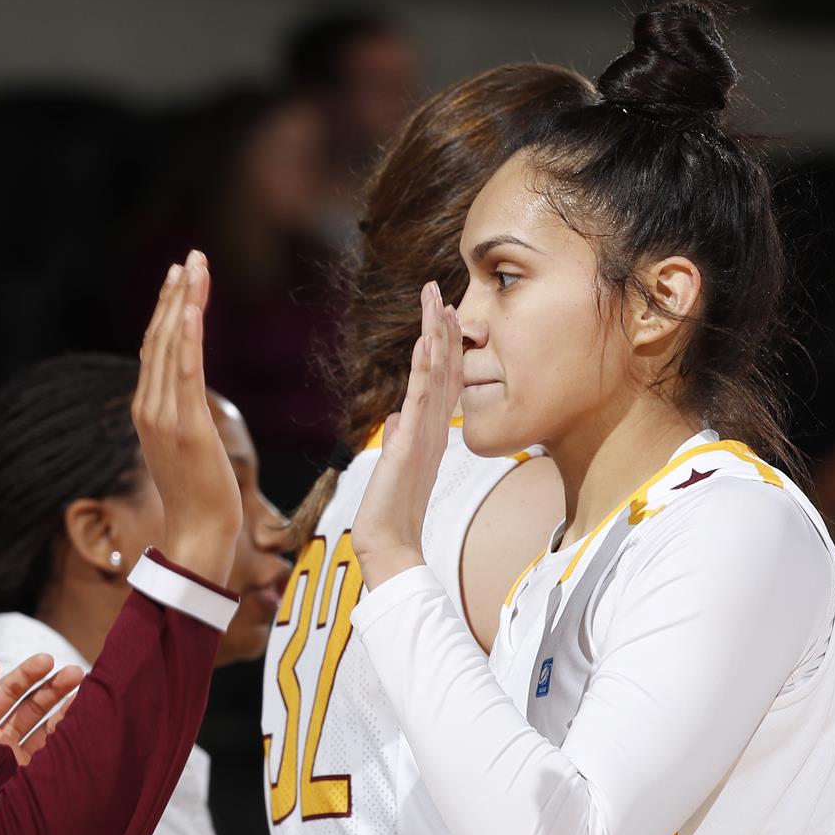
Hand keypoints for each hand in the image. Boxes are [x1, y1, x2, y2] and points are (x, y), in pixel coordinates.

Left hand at [0, 654, 83, 765]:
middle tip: (75, 673)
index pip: (5, 692)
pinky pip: (50, 750)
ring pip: (43, 726)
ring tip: (86, 691)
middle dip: (52, 688)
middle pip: (29, 707)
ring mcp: (15, 760)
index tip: (48, 660)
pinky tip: (80, 718)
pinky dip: (65, 732)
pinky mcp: (28, 778)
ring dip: (63, 707)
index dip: (27, 675)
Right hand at [132, 251, 240, 584]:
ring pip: (171, 346)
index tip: (180, 277)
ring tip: (195, 267)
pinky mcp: (186, 426)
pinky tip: (193, 307)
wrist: (198, 534)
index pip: (155, 349)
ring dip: (183, 303)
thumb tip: (192, 398)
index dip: (167, 310)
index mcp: (147, 410)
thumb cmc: (200, 496)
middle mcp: (149, 407)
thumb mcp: (189, 446)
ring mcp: (164, 416)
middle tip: (191, 257)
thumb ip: (184, 416)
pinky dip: (187, 337)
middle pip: (160, 338)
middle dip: (176, 294)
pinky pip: (185, 372)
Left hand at [353, 281, 461, 588]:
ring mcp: (426, 433)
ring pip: (436, 375)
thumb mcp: (394, 464)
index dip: (444, 346)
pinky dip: (426, 368)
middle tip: (437, 292)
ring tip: (435, 301)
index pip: (442, 380)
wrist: (389, 542)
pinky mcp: (413, 442)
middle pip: (444, 368)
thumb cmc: (391, 509)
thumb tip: (397, 419)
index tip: (442, 314)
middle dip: (440, 328)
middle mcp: (434, 428)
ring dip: (435, 336)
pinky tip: (426, 341)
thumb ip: (400, 437)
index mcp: (431, 432)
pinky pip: (423, 398)